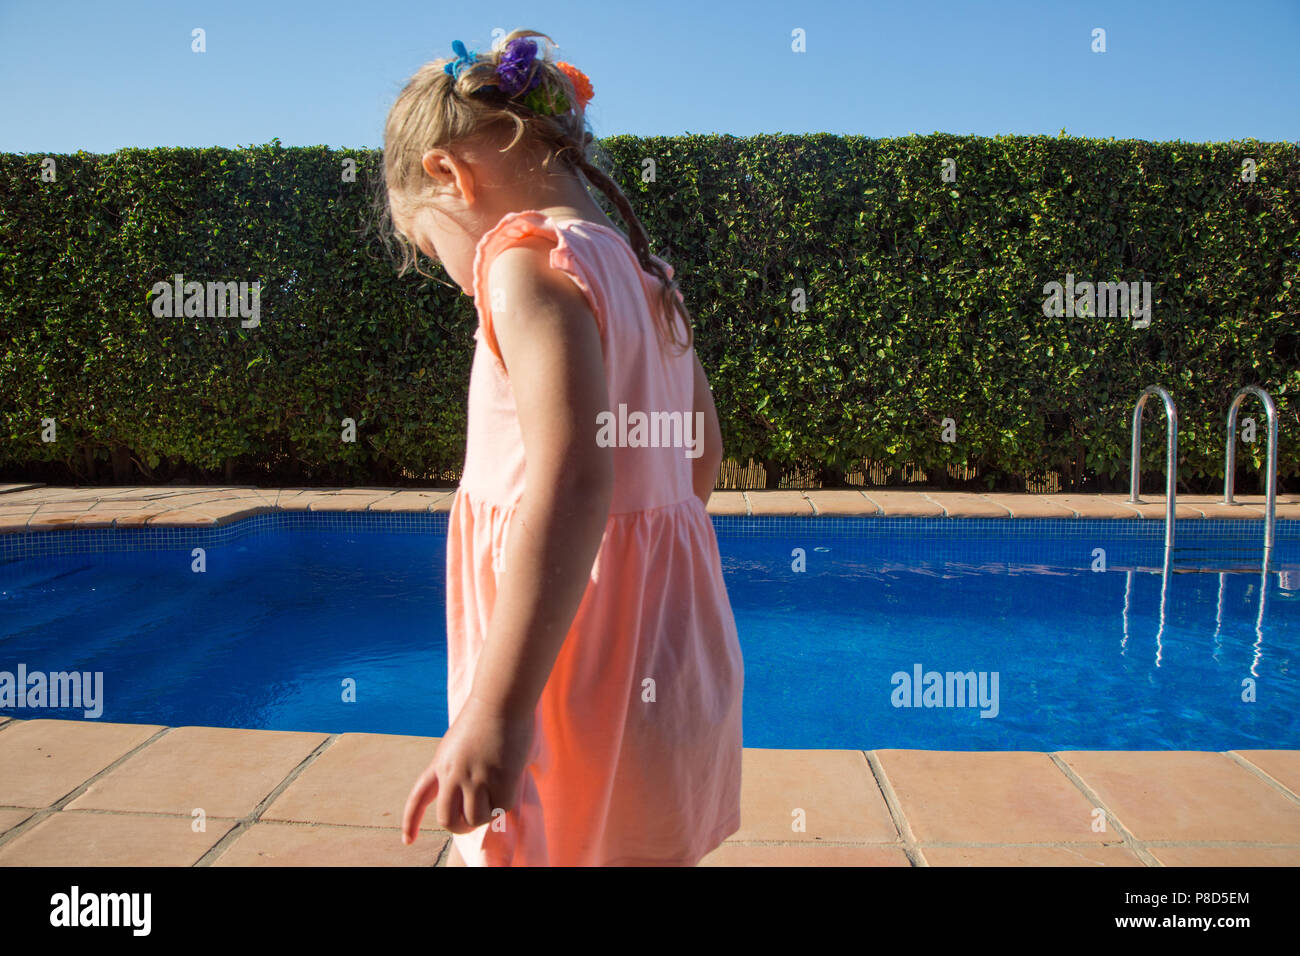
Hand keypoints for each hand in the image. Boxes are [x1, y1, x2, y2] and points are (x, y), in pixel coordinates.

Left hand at [401, 695, 535, 842]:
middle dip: (459, 826)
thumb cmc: (485, 716)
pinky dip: (504, 802)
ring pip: (475, 819)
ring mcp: (475, 778)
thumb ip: (458, 769)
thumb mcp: (460, 744)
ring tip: (495, 795)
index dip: (410, 822)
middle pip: (447, 819)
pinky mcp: (499, 779)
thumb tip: (471, 802)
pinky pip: (501, 808)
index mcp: (440, 763)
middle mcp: (452, 774)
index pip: (418, 798)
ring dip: (485, 814)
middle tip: (470, 822)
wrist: (501, 698)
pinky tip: (509, 782)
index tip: (407, 841)